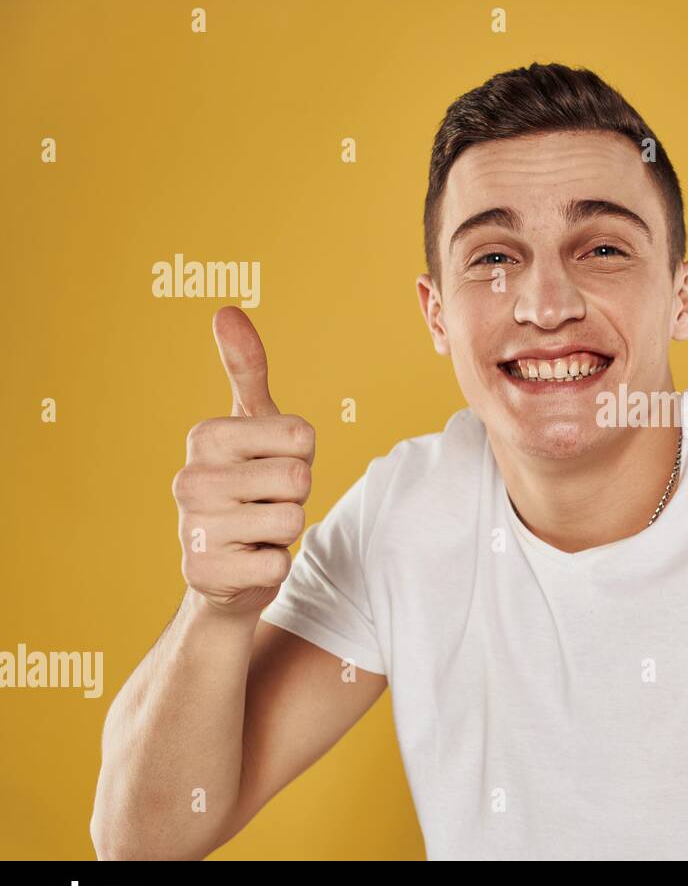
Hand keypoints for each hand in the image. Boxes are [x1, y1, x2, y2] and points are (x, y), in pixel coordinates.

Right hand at [171, 307, 314, 615]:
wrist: (223, 567)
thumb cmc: (249, 484)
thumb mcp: (252, 424)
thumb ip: (247, 369)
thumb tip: (225, 310)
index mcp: (206, 437)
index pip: (300, 435)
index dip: (300, 454)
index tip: (272, 465)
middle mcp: (190, 479)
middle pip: (298, 479)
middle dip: (296, 495)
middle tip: (269, 502)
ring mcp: (194, 529)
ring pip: (292, 522)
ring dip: (286, 531)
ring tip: (258, 530)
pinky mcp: (207, 575)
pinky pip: (280, 564)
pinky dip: (275, 566)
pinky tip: (248, 561)